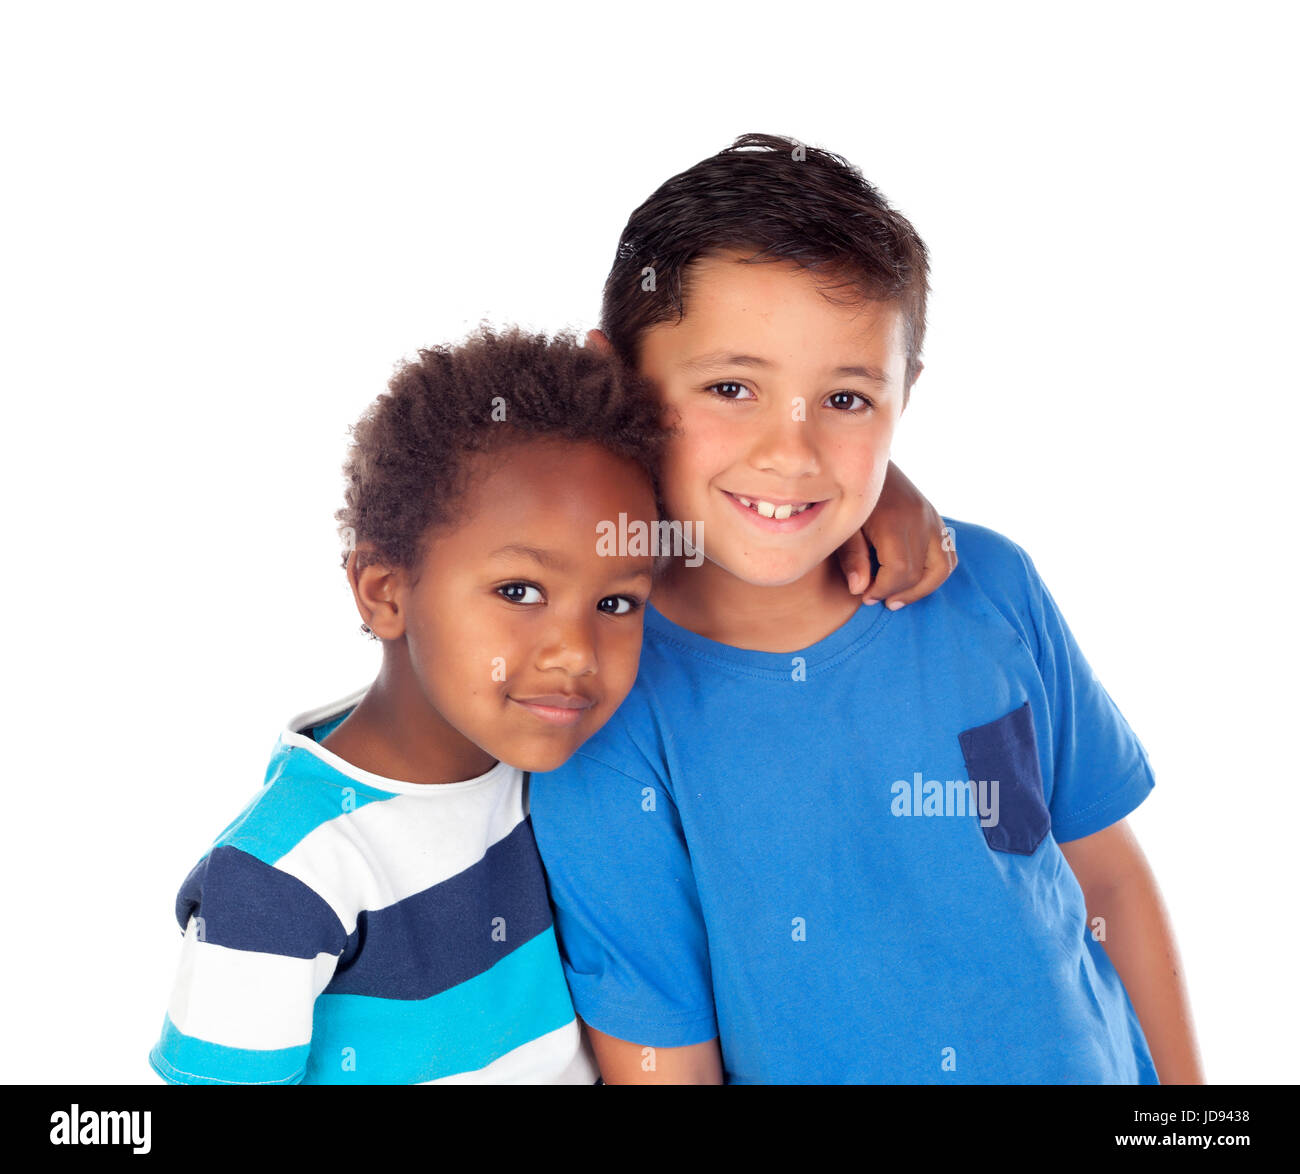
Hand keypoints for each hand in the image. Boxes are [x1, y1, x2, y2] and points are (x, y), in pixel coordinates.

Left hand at [835, 460, 955, 608]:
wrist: (863, 458)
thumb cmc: (846, 493)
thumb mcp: (842, 524)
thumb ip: (851, 556)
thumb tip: (859, 590)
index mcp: (894, 520)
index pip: (900, 570)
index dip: (883, 590)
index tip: (865, 596)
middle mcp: (919, 519)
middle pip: (921, 572)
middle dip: (899, 592)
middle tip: (875, 598)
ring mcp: (931, 517)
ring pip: (943, 566)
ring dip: (923, 588)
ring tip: (897, 597)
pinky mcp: (934, 516)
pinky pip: (947, 553)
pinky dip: (934, 572)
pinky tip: (911, 579)